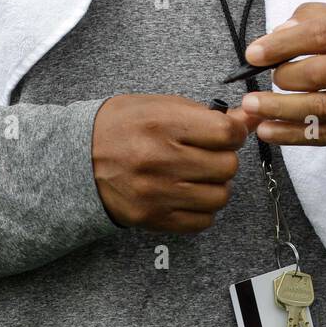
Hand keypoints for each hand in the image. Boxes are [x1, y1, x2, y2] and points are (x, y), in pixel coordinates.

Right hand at [92, 94, 252, 231]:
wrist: (78, 158)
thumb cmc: (120, 125)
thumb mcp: (160, 105)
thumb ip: (205, 114)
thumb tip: (248, 118)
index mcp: (163, 124)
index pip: (226, 133)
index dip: (235, 131)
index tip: (228, 132)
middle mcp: (161, 160)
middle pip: (227, 166)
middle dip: (224, 157)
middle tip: (210, 152)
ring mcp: (157, 193)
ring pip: (220, 196)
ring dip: (216, 184)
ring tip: (199, 173)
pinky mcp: (153, 218)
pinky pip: (203, 221)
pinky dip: (203, 207)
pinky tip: (189, 192)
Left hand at [238, 2, 325, 156]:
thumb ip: (317, 15)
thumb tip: (280, 30)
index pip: (321, 35)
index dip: (282, 44)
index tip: (254, 52)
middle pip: (318, 72)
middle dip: (282, 76)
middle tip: (264, 78)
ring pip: (320, 107)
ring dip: (278, 109)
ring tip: (252, 106)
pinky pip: (325, 135)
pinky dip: (291, 134)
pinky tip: (269, 130)